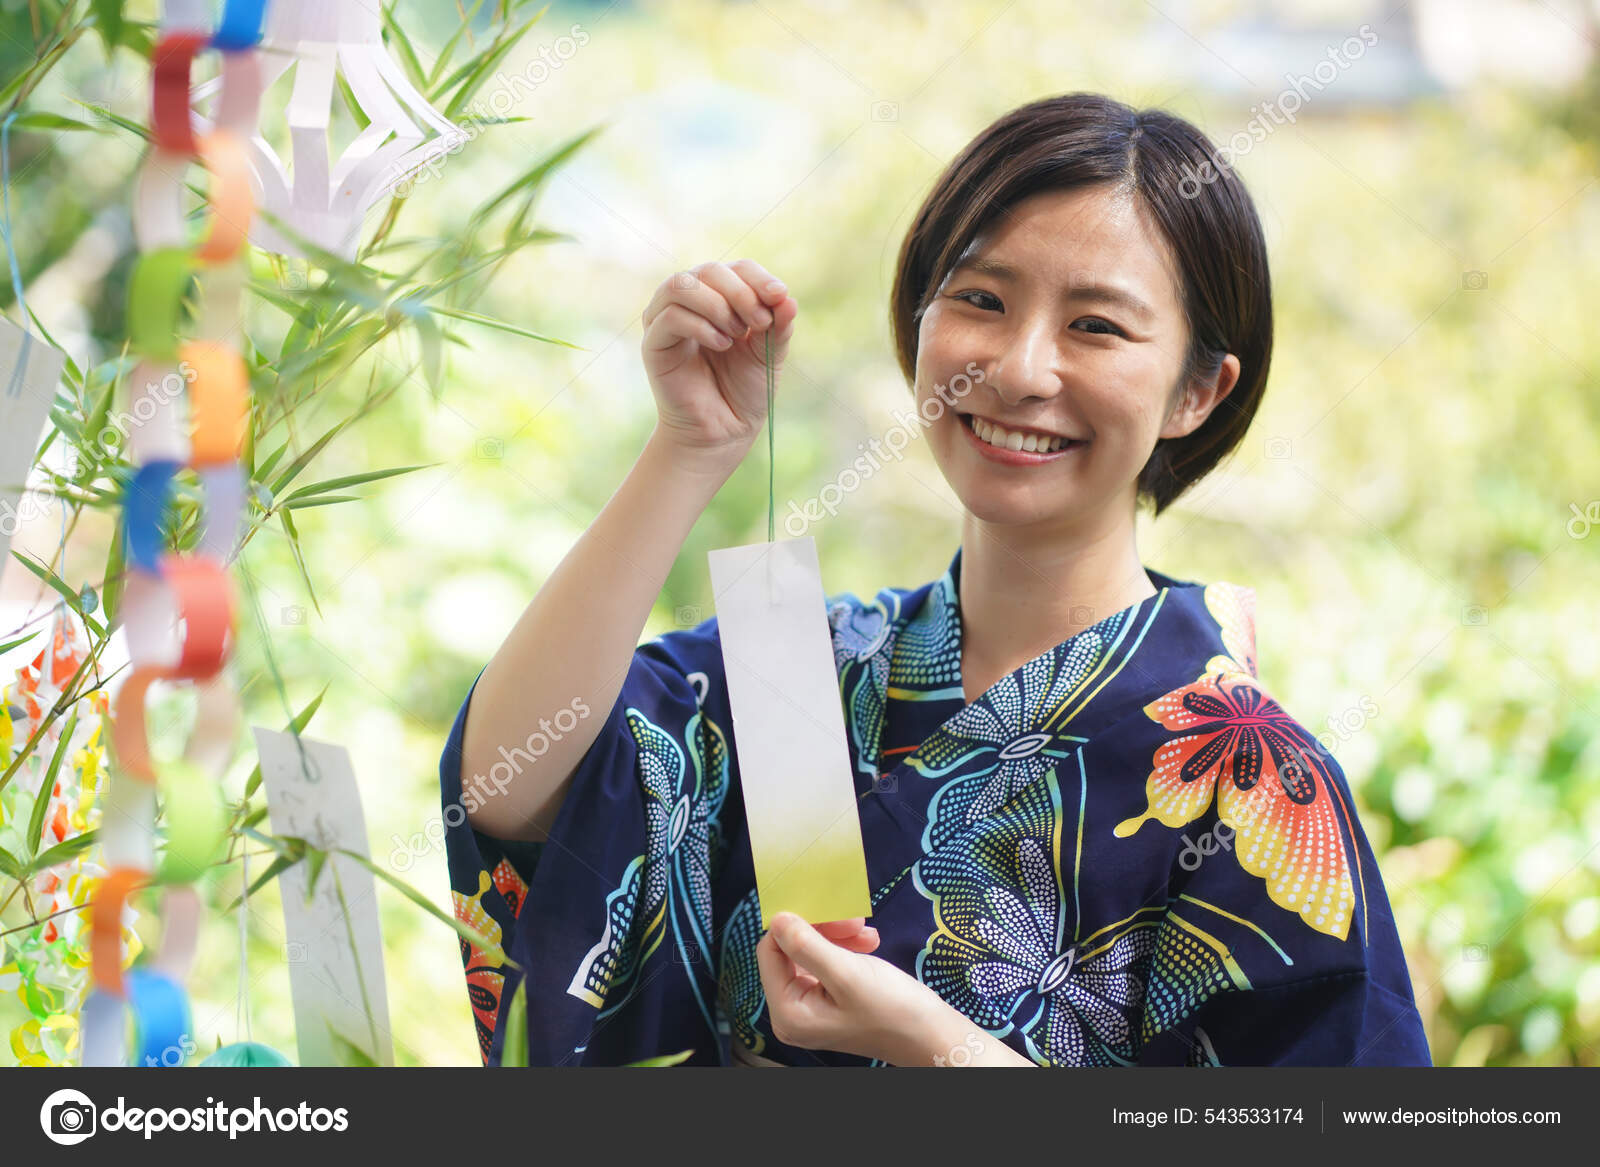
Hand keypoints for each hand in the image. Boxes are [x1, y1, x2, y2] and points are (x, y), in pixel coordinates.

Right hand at [639, 259, 796, 469]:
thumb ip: (778, 325)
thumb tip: (787, 298)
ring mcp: (666, 321)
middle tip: (758, 323)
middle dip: (741, 293)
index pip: (736, 269)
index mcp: (720, 299)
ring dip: (717, 305)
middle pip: (709, 270)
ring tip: (735, 333)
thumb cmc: (745, 391)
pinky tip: (721, 345)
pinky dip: (701, 325)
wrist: (723, 432)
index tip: (779, 296)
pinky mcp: (653, 344)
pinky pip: (670, 316)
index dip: (758, 278)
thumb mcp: (770, 355)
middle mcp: (690, 304)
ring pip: (682, 284)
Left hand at [755, 911, 971, 1065]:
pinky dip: (845, 948)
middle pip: (790, 951)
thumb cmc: (892, 1009)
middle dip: (822, 930)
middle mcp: (792, 1012)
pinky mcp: (828, 1001)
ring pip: (810, 952)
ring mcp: (810, 1007)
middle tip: (856, 920)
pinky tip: (868, 943)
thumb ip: (807, 945)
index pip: (769, 952)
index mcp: (788, 1012)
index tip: (829, 910)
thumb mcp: (847, 973)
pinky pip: (826, 963)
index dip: (795, 925)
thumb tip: (776, 919)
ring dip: (837, 936)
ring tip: (867, 933)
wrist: (931, 1035)